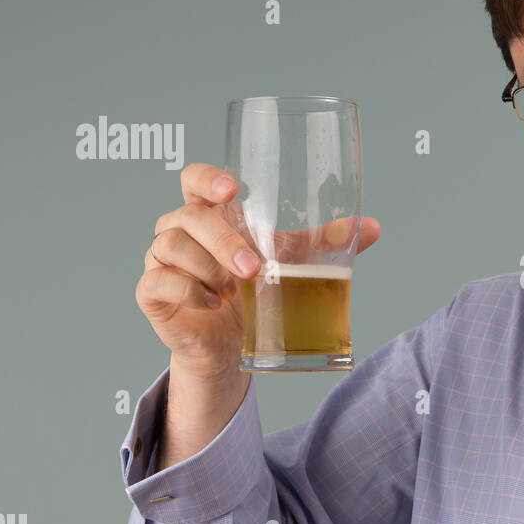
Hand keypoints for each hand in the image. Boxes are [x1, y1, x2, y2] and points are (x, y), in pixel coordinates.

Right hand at [135, 162, 379, 378]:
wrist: (233, 345)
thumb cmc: (255, 291)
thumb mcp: (291, 262)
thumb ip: (323, 242)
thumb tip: (371, 226)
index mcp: (212, 214)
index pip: (193, 179)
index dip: (205, 178)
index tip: (231, 188)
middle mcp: (181, 230)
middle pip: (187, 216)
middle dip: (222, 240)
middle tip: (253, 269)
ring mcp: (162, 260)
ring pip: (169, 245)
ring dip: (206, 267)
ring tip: (234, 292)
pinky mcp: (152, 293)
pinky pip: (157, 282)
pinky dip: (188, 291)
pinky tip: (213, 303)